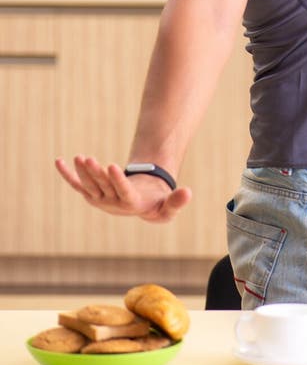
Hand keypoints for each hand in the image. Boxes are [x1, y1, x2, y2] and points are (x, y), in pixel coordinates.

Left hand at [55, 155, 191, 223]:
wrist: (143, 207)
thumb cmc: (158, 204)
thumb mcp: (169, 206)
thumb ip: (177, 201)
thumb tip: (188, 192)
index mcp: (131, 204)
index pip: (123, 192)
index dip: (117, 180)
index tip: (111, 165)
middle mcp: (113, 203)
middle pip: (103, 187)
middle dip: (95, 173)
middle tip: (87, 159)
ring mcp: (101, 198)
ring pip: (90, 185)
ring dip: (83, 172)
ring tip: (79, 158)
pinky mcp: (93, 193)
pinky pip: (78, 184)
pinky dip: (68, 174)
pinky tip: (59, 162)